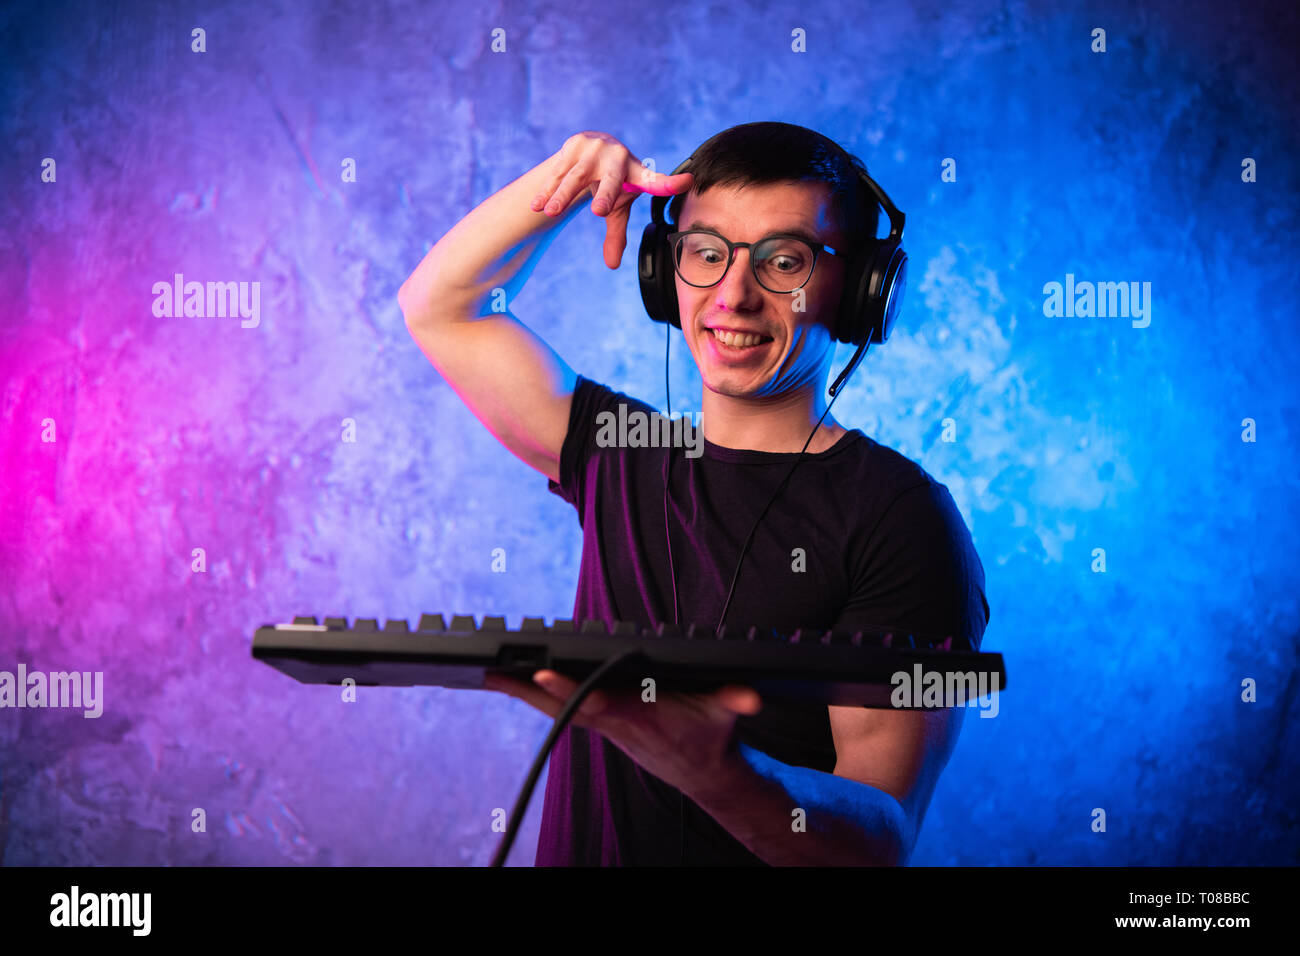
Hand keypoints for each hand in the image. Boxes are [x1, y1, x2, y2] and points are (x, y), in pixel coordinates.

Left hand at [483, 668, 760, 800]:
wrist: (700, 771)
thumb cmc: (705, 737)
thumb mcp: (722, 716)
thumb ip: (734, 701)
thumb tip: (750, 697)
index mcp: (634, 717)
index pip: (596, 701)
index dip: (569, 689)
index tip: (540, 673)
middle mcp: (611, 722)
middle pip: (561, 706)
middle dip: (525, 690)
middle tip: (489, 671)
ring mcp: (602, 723)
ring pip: (554, 707)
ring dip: (520, 690)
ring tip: (487, 671)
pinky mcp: (599, 721)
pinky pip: (560, 707)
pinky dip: (534, 693)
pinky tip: (511, 680)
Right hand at [530, 131, 694, 269]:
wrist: (593, 144)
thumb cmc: (612, 182)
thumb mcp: (617, 206)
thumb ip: (617, 234)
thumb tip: (612, 266)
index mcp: (636, 174)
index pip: (655, 181)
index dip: (669, 184)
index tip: (687, 182)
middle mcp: (617, 159)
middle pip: (609, 181)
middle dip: (605, 195)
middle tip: (600, 212)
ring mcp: (594, 150)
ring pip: (576, 177)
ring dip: (561, 195)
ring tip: (549, 212)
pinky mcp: (573, 146)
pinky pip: (557, 173)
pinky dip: (546, 190)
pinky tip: (536, 205)